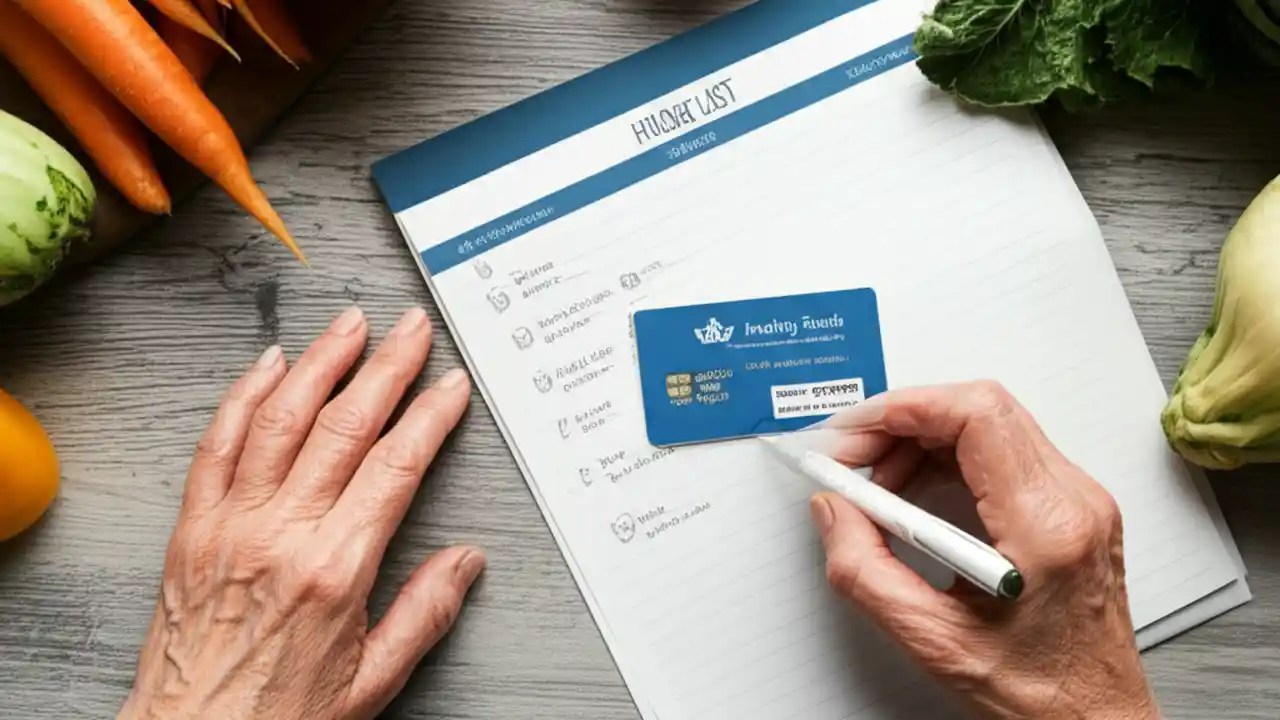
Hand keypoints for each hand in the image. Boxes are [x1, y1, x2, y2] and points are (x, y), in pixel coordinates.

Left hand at [119, 306, 483, 719]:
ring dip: (320, 363)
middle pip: (344, 427)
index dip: (429, 417)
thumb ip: (425, 613)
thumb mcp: (373, 681)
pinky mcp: (192, 527)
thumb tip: (465, 560)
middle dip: (386, 368)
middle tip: (412, 330)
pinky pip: (217, 444)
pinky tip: (270, 365)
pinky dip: (244, 396)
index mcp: (334, 571)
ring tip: (350, 325)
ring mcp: (231, 524)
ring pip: (280, 420)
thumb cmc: (279, 717)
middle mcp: (281, 535)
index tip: (450, 387)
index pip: (395, 467)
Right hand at [809, 381, 1157, 719]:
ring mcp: (1079, 500)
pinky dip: (948, 460)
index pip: (977, 417)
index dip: (905, 409)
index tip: (856, 432)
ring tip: (880, 488)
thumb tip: (834, 511)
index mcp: (1047, 528)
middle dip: (903, 422)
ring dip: (922, 441)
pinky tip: (917, 497)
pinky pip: (1003, 452)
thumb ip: (865, 572)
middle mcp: (1074, 501)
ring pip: (990, 424)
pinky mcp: (1070, 508)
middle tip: (854, 456)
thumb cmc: (1042, 696)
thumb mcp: (933, 641)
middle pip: (980, 409)